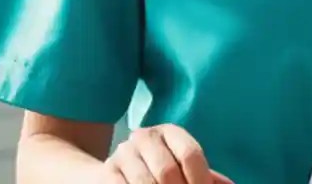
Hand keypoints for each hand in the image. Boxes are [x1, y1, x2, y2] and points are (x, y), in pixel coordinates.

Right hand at [101, 124, 234, 183]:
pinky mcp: (106, 172)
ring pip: (147, 183)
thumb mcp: (180, 168)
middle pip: (168, 171)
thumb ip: (205, 177)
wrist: (111, 174)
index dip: (200, 179)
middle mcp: (145, 137)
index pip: (190, 154)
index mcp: (170, 132)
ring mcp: (123, 153)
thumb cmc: (157, 172)